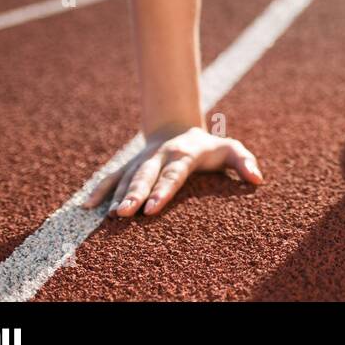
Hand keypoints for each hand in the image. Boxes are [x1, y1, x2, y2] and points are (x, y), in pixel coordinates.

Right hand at [82, 126, 263, 217]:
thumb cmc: (209, 148)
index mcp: (183, 154)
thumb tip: (258, 180)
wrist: (178, 128)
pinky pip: (111, 177)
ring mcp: (141, 160)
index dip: (163, 191)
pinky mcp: (129, 165)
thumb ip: (244, 162)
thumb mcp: (230, 149)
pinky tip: (86, 207)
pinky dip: (99, 190)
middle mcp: (159, 156)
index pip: (173, 174)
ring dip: (117, 196)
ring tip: (111, 216)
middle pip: (145, 176)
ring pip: (126, 178)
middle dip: (135, 194)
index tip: (153, 207)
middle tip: (126, 214)